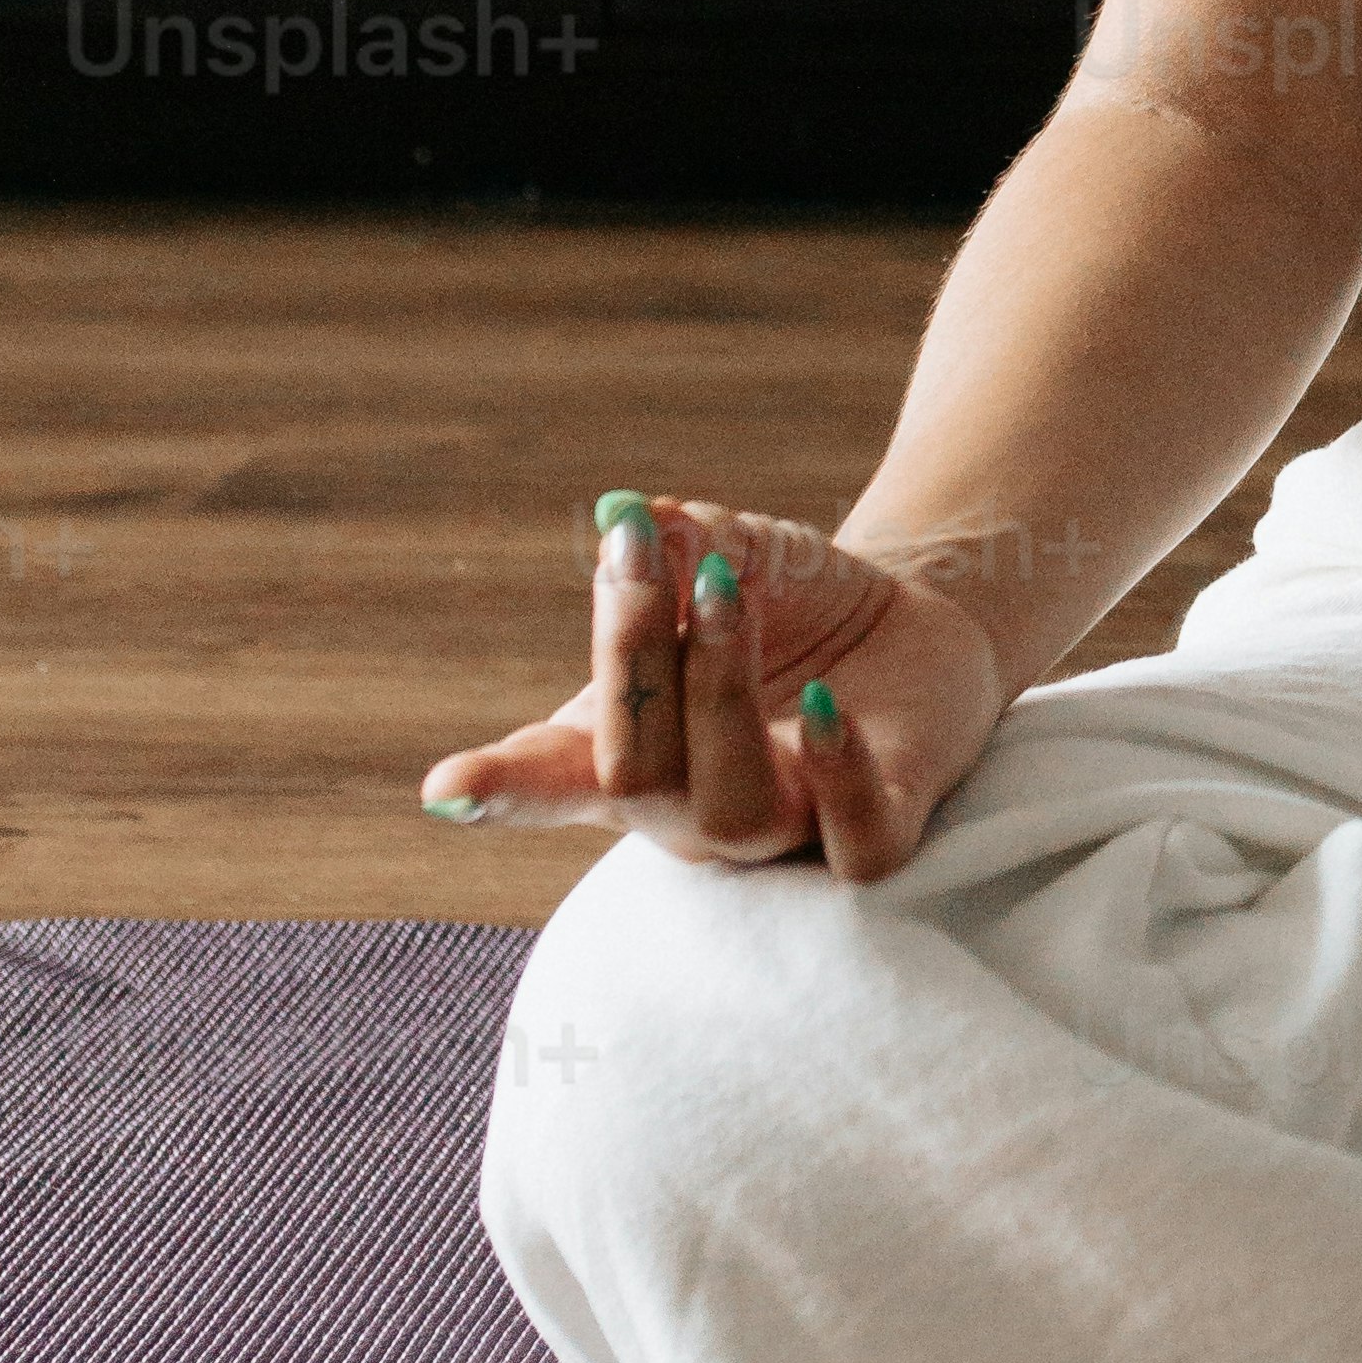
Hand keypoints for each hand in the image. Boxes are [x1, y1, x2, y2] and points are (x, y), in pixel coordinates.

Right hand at [418, 491, 1005, 880]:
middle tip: (646, 553)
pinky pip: (856, 847)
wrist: (912, 619)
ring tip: (728, 588)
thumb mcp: (731, 550)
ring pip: (731, 813)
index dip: (501, 788)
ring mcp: (783, 830)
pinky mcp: (880, 832)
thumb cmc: (792, 599)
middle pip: (634, 775)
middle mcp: (692, 812)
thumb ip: (682, 541)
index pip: (551, 782)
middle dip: (633, 656)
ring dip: (719, 694)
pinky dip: (838, 779)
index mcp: (630, 753)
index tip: (449, 786)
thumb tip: (631, 516)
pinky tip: (829, 706)